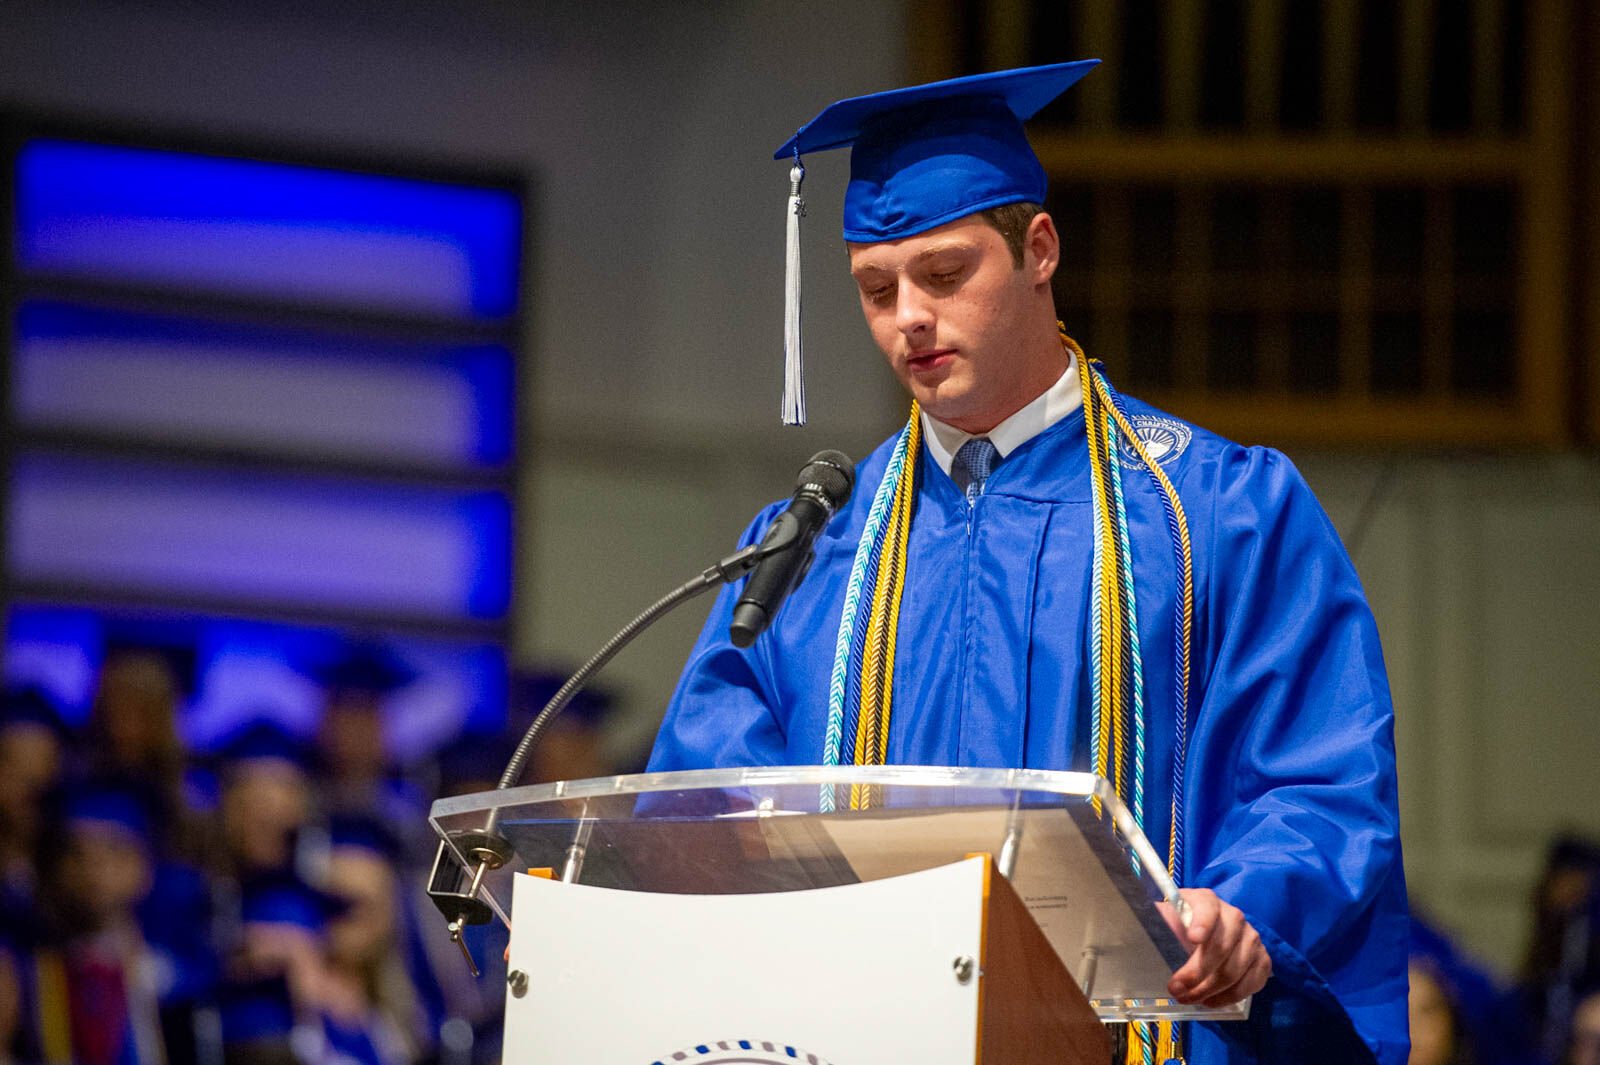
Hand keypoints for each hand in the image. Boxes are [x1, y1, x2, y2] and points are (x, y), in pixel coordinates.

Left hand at [1161, 888, 1271, 1006]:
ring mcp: (1252, 938)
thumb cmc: (1182, 925)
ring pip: (1235, 970)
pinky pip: (1253, 982)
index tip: (1192, 939)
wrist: (1208, 931)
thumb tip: (1136, 929)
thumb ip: (1159, 923)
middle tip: (1176, 990)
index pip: (1208, 908)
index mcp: (1206, 900)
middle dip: (1196, 973)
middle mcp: (1234, 916)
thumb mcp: (1167, 919)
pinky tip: (1210, 1001)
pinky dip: (1230, 996)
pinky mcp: (1262, 959)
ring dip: (1209, 990)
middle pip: (1221, 947)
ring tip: (1188, 999)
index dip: (1203, 923)